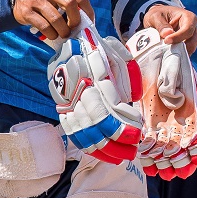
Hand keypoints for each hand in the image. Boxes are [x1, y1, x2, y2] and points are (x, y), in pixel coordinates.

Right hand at [14, 0, 92, 40]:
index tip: (88, 22)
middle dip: (75, 21)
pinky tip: (52, 35)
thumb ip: (69, 0)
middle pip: (70, 5)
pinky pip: (44, 26)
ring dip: (63, 31)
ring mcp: (36, 0)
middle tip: (74, 28)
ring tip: (64, 34)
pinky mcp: (27, 12)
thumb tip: (84, 20)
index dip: (88, 12)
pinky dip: (51, 34)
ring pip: (56, 19)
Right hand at [48, 17, 143, 164]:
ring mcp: (65, 100)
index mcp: (91, 76)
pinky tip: (100, 153)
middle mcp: (76, 90)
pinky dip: (86, 145)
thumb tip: (134, 97)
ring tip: (120, 158)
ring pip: (82, 132)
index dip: (121, 126)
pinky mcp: (60, 106)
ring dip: (102, 149)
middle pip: (94, 125)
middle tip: (133, 152)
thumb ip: (128, 72)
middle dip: (115, 144)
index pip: (106, 109)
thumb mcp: (116, 51)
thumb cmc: (97, 46)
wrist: (67, 39)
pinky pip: (72, 131)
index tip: (136, 135)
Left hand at [126, 27, 196, 178]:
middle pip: (185, 146)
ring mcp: (163, 121)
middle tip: (179, 172)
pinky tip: (150, 169)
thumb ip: (173, 83)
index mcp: (191, 106)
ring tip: (166, 175)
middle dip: (184, 161)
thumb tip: (175, 100)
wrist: (147, 50)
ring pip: (169, 150)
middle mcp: (179, 116)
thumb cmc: (164, 58)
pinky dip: (150, 159)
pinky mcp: (147, 123)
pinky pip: (150, 146)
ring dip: (169, 164)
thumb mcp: (172, 66)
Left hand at [141, 3, 196, 54]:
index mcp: (188, 17)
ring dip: (179, 53)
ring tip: (167, 54)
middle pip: (192, 41)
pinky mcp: (187, 46)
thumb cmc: (158, 15)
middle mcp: (193, 28)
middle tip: (167, 51)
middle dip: (181, 48)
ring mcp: (191, 38)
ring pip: (190, 49)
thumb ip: (161, 25)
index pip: (188, 29)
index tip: (166, 41)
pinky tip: (169, 57)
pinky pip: (186, 53)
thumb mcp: (155, 16)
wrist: (157, 19)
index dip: (178, 37)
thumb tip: (167, 34)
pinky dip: (178, 56)